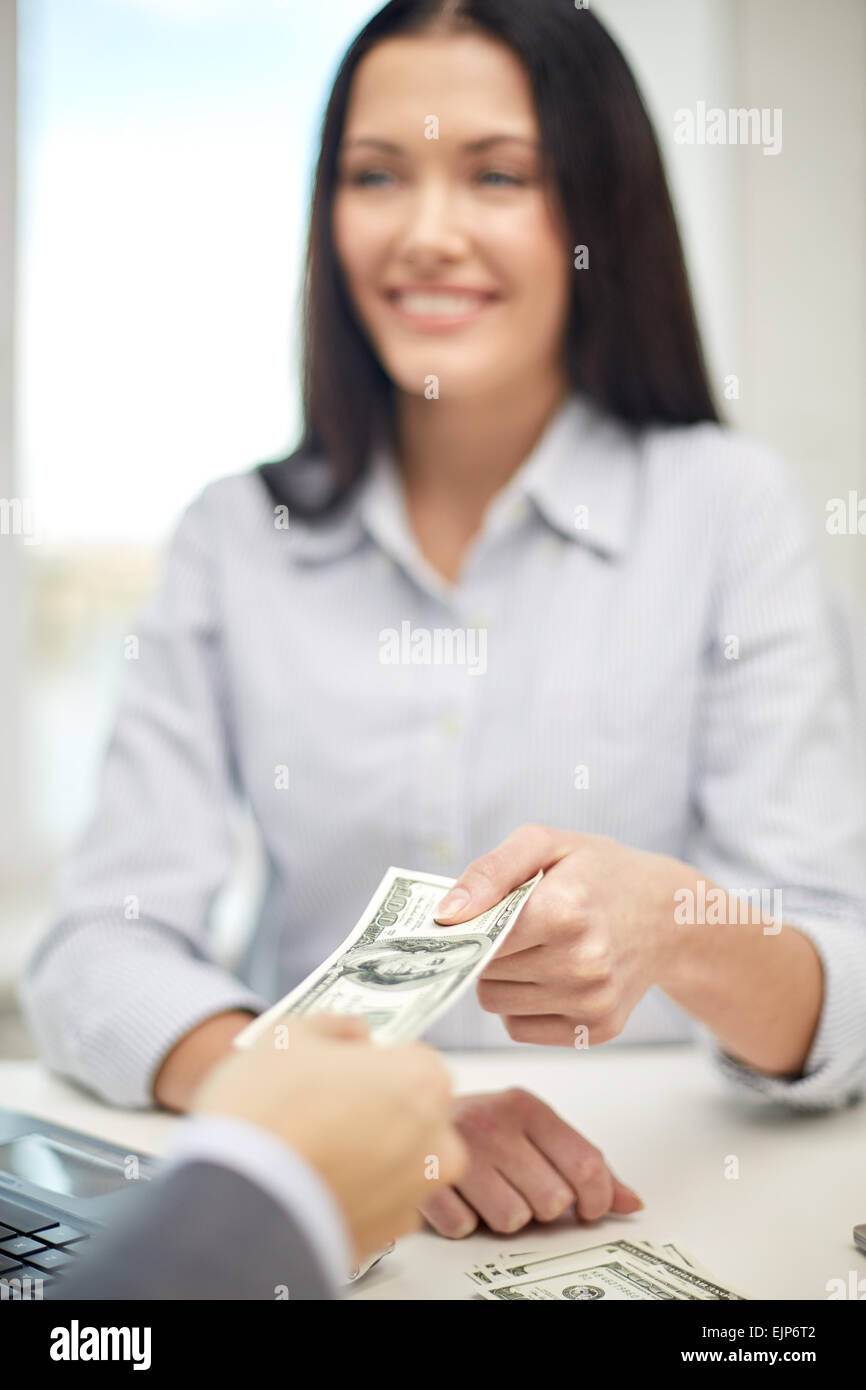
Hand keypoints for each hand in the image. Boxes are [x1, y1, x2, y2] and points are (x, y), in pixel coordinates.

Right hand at [191, 1013, 466, 1260]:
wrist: (235, 1203)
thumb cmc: (266, 1110)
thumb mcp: (289, 1036)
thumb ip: (335, 1027)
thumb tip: (353, 1033)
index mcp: (424, 1081)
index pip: (414, 1059)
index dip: (375, 1061)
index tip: (343, 1069)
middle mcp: (435, 1143)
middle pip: (412, 1113)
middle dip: (376, 1109)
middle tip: (321, 1108)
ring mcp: (413, 1197)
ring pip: (395, 1162)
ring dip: (366, 1154)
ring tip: (309, 1150)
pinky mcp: (385, 1240)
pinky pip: (374, 1205)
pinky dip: (352, 1195)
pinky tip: (310, 1184)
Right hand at [418, 1087, 641, 1237]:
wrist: (412, 1111)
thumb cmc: (482, 1126)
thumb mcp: (535, 1130)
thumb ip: (584, 1164)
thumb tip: (629, 1201)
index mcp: (526, 1106)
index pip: (586, 1164)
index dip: (596, 1199)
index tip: (587, 1208)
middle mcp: (494, 1122)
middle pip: (553, 1201)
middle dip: (541, 1206)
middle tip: (522, 1188)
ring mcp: (458, 1150)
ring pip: (513, 1220)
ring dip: (504, 1216)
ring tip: (490, 1192)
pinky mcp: (427, 1179)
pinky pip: (466, 1228)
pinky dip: (465, 1221)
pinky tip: (461, 1197)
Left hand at [435, 823, 681, 1045]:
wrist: (668, 914)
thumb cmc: (599, 872)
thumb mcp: (545, 844)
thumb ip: (489, 872)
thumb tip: (445, 915)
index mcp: (564, 911)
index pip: (479, 938)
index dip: (469, 926)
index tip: (471, 915)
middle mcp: (581, 964)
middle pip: (484, 972)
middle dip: (489, 948)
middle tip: (520, 925)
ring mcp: (591, 1002)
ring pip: (496, 1004)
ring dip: (503, 978)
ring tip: (537, 948)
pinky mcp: (596, 1031)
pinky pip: (519, 1029)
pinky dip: (523, 1005)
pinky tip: (550, 975)